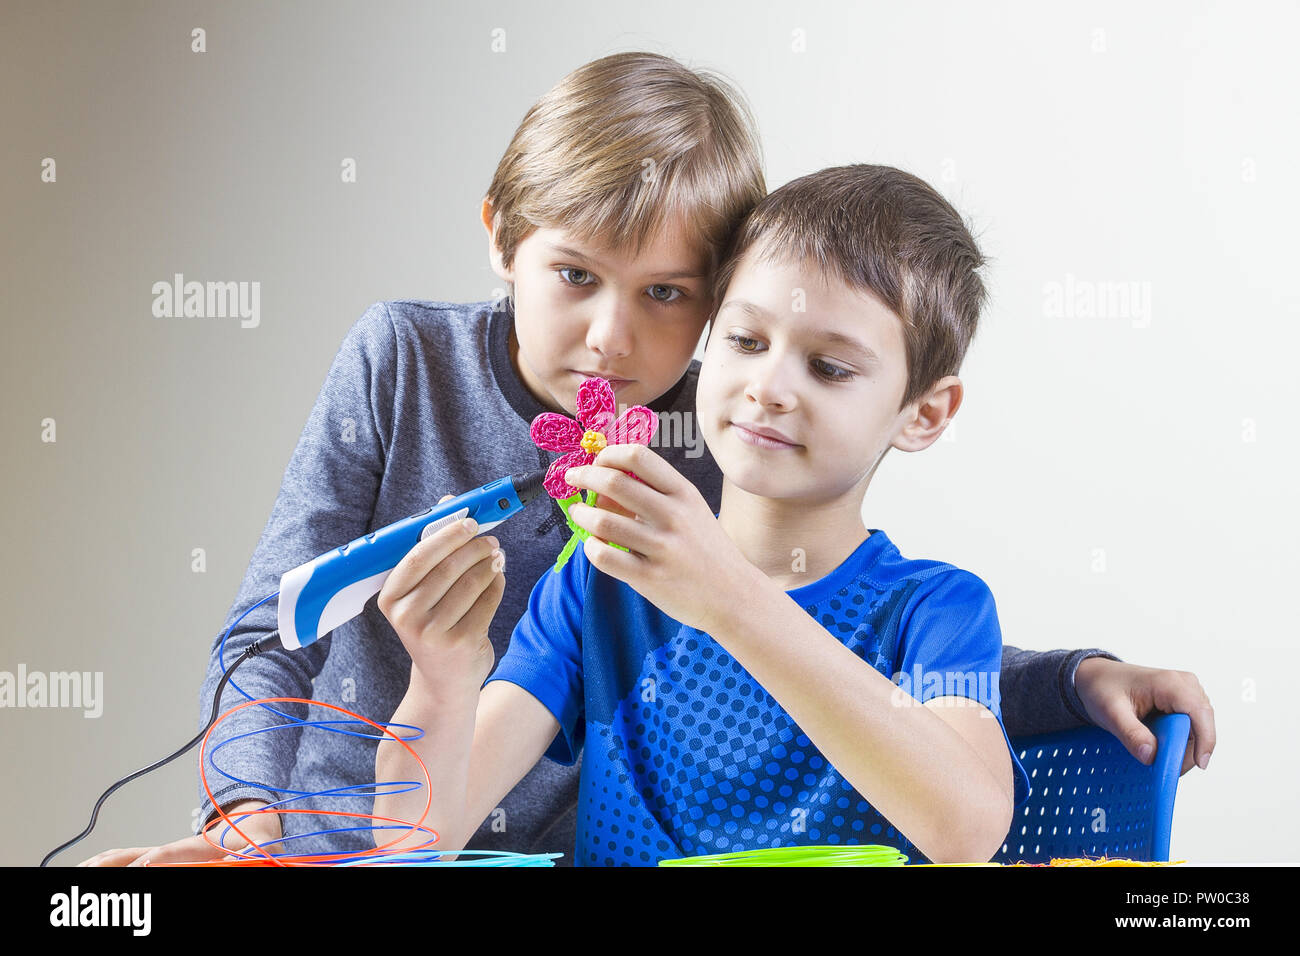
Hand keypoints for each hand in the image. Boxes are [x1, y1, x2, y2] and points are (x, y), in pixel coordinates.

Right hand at [75, 799, 282, 865]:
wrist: (253, 829)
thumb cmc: (255, 842)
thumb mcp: (259, 847)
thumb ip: (249, 852)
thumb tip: (236, 860)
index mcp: (199, 847)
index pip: (172, 852)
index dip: (158, 858)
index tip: (144, 865)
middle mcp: (174, 849)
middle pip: (133, 854)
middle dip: (111, 862)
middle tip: (88, 871)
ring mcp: (164, 854)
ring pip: (123, 856)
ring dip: (99, 863)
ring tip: (76, 871)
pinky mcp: (162, 859)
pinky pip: (126, 859)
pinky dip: (105, 862)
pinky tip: (88, 868)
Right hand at [377, 494, 505, 692]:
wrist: (444, 679)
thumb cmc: (433, 624)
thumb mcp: (424, 591)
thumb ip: (434, 548)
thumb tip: (450, 502)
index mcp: (390, 597)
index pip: (418, 556)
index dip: (447, 535)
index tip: (470, 522)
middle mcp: (407, 616)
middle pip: (448, 567)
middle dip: (475, 548)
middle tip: (491, 540)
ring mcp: (433, 633)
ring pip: (471, 582)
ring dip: (490, 564)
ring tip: (497, 557)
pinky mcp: (461, 643)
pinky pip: (487, 601)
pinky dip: (497, 585)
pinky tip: (497, 579)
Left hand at [563, 443, 758, 634]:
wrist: (734, 596)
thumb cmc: (705, 550)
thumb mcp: (690, 512)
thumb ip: (653, 495)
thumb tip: (603, 484)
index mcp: (683, 493)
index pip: (638, 456)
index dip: (608, 454)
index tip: (596, 462)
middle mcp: (673, 516)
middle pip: (614, 482)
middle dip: (584, 476)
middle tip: (573, 480)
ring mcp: (662, 548)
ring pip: (603, 521)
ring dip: (581, 513)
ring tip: (579, 514)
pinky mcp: (650, 578)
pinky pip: (604, 557)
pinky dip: (591, 547)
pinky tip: (593, 545)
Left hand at [1074, 657, 1214, 775]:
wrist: (1096, 677)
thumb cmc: (1102, 688)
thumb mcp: (1110, 712)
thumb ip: (1131, 734)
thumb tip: (1151, 756)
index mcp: (1169, 683)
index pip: (1199, 712)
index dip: (1205, 740)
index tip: (1199, 764)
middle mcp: (1184, 685)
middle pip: (1201, 724)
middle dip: (1188, 750)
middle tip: (1165, 767)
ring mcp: (1186, 693)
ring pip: (1198, 729)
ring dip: (1183, 747)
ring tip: (1158, 756)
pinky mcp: (1183, 703)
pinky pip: (1191, 728)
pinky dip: (1179, 741)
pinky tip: (1160, 746)